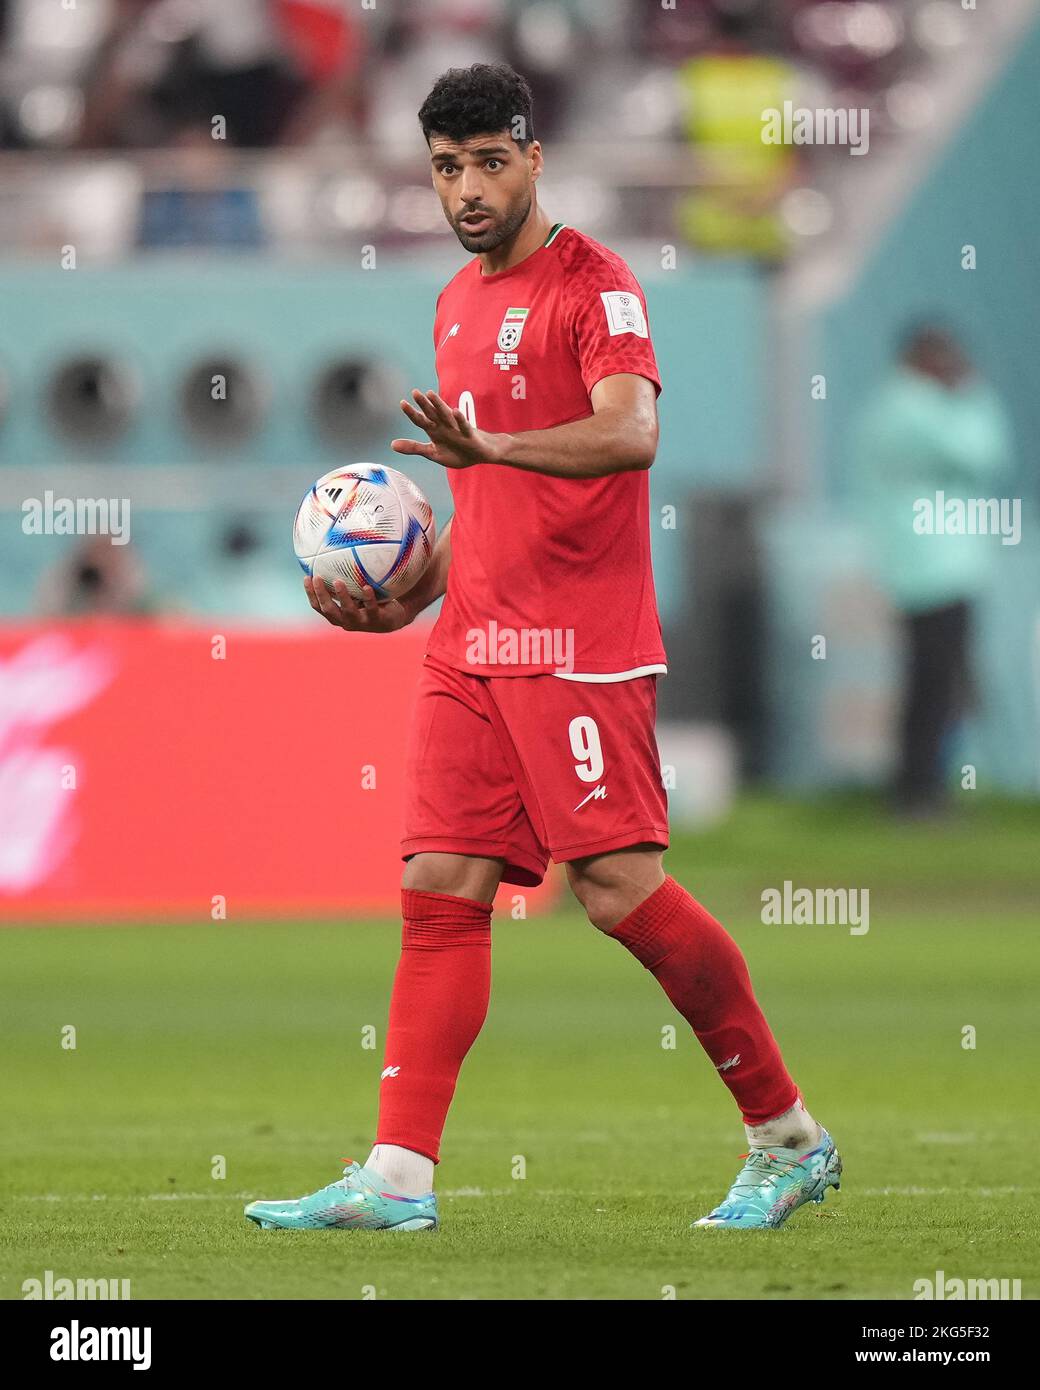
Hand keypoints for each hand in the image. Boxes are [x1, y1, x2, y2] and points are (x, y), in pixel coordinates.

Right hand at [304, 575, 412, 632]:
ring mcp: (362, 622)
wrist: (394, 617)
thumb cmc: (370, 601)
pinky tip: (367, 587)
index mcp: (338, 615)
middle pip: (329, 610)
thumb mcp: (356, 590)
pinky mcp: (378, 621)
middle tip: (317, 577)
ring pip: (348, 611)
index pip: (318, 606)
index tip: (306, 577)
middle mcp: (347, 621)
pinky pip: (372, 608)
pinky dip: (368, 598)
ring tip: (338, 581)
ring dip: (342, 596)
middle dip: (321, 594)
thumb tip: (333, 552)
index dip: (311, 593)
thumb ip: (344, 578)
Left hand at [391, 389, 506, 469]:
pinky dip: (460, 419)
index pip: (421, 420)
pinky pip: (464, 426)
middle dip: (424, 404)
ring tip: (431, 394)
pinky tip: (455, 411)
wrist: (480, 454)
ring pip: (446, 415)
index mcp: (434, 430)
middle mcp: (444, 426)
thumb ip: (414, 448)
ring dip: (439, 405)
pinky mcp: (469, 434)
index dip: (412, 412)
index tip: (402, 403)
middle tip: (415, 392)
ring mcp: (457, 429)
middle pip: (432, 413)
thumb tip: (392, 445)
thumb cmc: (457, 452)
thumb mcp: (433, 453)